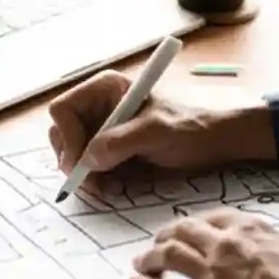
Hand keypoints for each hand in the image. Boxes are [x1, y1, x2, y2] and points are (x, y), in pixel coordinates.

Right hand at [46, 70, 275, 173]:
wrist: (216, 141)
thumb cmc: (191, 125)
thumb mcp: (157, 131)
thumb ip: (121, 142)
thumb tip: (87, 160)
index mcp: (104, 89)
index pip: (63, 110)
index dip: (67, 138)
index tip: (82, 163)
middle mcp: (98, 107)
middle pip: (63, 136)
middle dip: (75, 163)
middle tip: (94, 185)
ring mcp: (104, 130)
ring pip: (74, 157)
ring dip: (87, 177)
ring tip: (111, 189)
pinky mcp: (112, 151)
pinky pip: (91, 169)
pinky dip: (98, 182)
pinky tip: (117, 188)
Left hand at [129, 208, 278, 278]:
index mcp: (252, 230)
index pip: (216, 219)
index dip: (199, 223)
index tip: (192, 228)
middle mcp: (226, 245)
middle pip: (184, 231)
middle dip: (167, 235)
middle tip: (159, 241)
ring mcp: (213, 273)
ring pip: (168, 255)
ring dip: (150, 257)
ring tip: (140, 262)